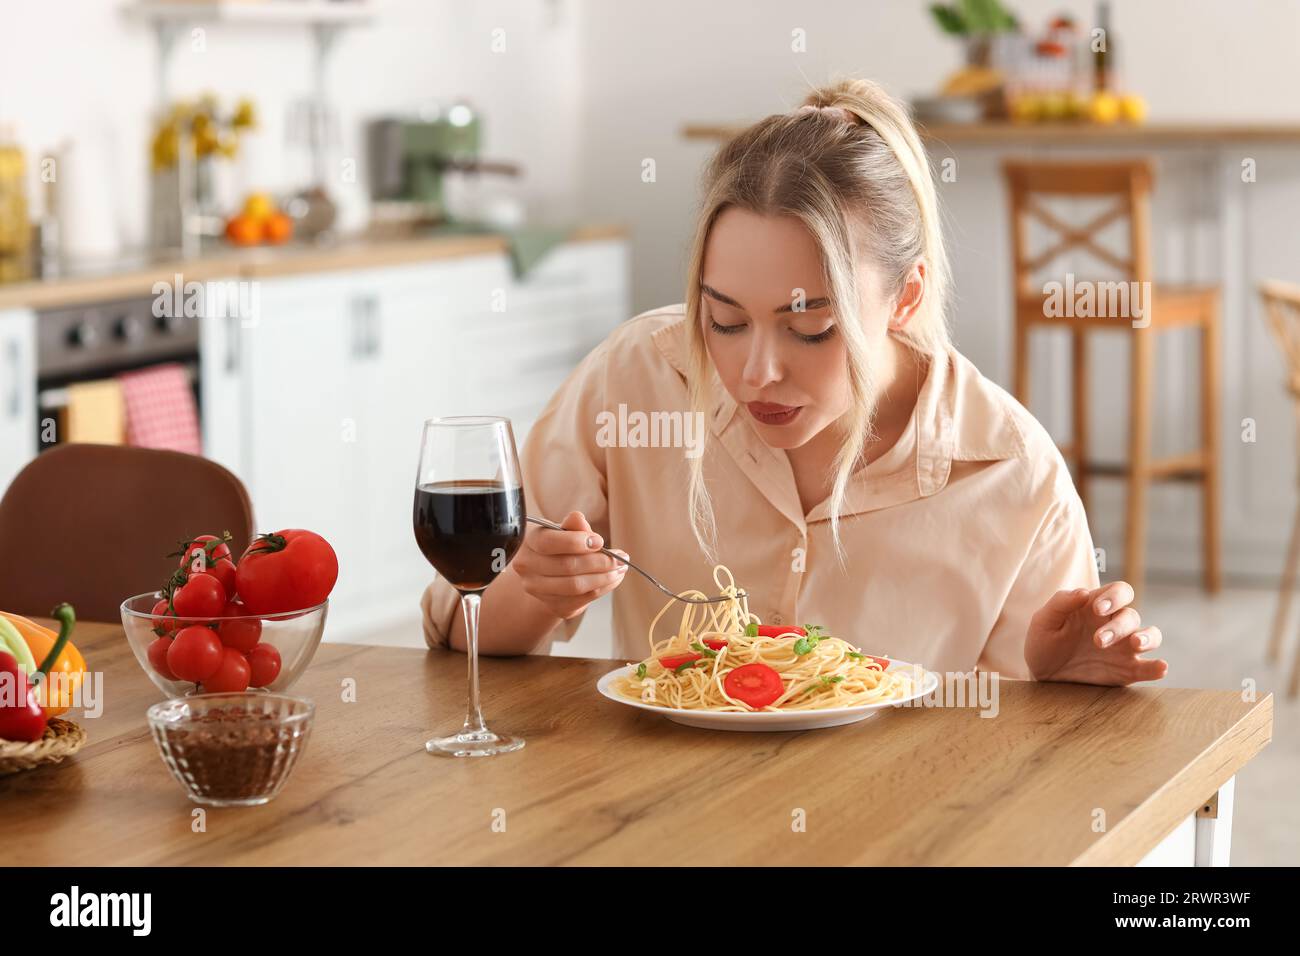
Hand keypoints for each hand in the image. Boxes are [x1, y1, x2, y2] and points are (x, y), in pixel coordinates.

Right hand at [510, 511, 627, 620]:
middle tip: (621, 557)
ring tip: (620, 568)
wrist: (551, 575)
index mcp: (529, 542)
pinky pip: (583, 599)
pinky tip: (614, 579)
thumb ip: (572, 525)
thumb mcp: (565, 531)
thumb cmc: (560, 547)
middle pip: (567, 566)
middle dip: (599, 561)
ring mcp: (538, 590)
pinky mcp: (554, 606)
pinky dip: (604, 588)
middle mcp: (527, 568)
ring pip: (576, 586)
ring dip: (604, 577)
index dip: (576, 542)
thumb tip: (577, 518)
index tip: (599, 541)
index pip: (549, 543)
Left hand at [1024, 581, 1168, 684]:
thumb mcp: (1044, 620)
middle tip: (1097, 641)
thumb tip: (1084, 591)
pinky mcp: (1127, 670)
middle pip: (1131, 616)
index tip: (1098, 609)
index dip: (1115, 596)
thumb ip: (1061, 603)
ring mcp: (1124, 648)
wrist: (1041, 673)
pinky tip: (1161, 667)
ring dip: (1147, 638)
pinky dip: (1158, 667)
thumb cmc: (1044, 641)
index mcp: (1097, 606)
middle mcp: (1115, 624)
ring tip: (1136, 644)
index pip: (1120, 591)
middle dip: (1118, 627)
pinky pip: (1148, 667)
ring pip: (1151, 635)